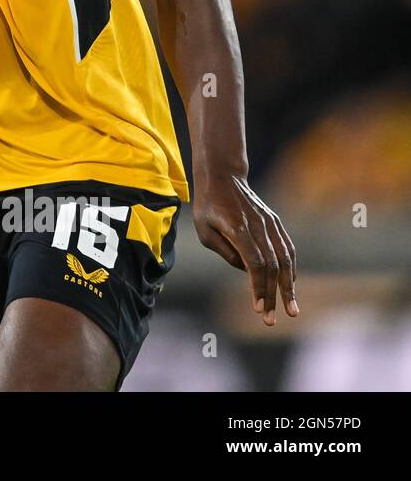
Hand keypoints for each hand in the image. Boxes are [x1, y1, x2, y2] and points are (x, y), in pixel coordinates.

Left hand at [193, 172, 298, 324]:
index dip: (258, 287)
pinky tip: (290, 286)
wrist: (223, 177)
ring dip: (288, 287)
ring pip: (285, 259)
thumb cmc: (208, 206)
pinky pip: (288, 249)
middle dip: (273, 295)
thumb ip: (224, 251)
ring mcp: (270, 224)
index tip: (258, 308)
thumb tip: (245, 269)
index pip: (255, 264)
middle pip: (272, 267)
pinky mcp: (275, 223)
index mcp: (239, 229)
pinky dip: (290, 269)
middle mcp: (259, 227)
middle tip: (271, 319)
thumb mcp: (204, 229)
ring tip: (291, 309)